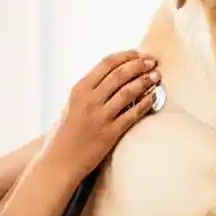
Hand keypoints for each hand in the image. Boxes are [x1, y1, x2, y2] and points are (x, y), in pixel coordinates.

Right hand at [40, 50, 159, 180]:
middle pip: (120, 73)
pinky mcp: (109, 133)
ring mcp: (99, 116)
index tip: (140, 54)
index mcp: (79, 89)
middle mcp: (89, 100)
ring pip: (128, 91)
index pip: (107, 63)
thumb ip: (90, 89)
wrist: (59, 161)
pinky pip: (132, 114)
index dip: (127, 56)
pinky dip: (145, 103)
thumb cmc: (66, 133)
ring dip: (145, 81)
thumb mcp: (72, 104)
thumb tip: (114, 74)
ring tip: (156, 76)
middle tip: (152, 61)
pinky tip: (153, 97)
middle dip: (139, 64)